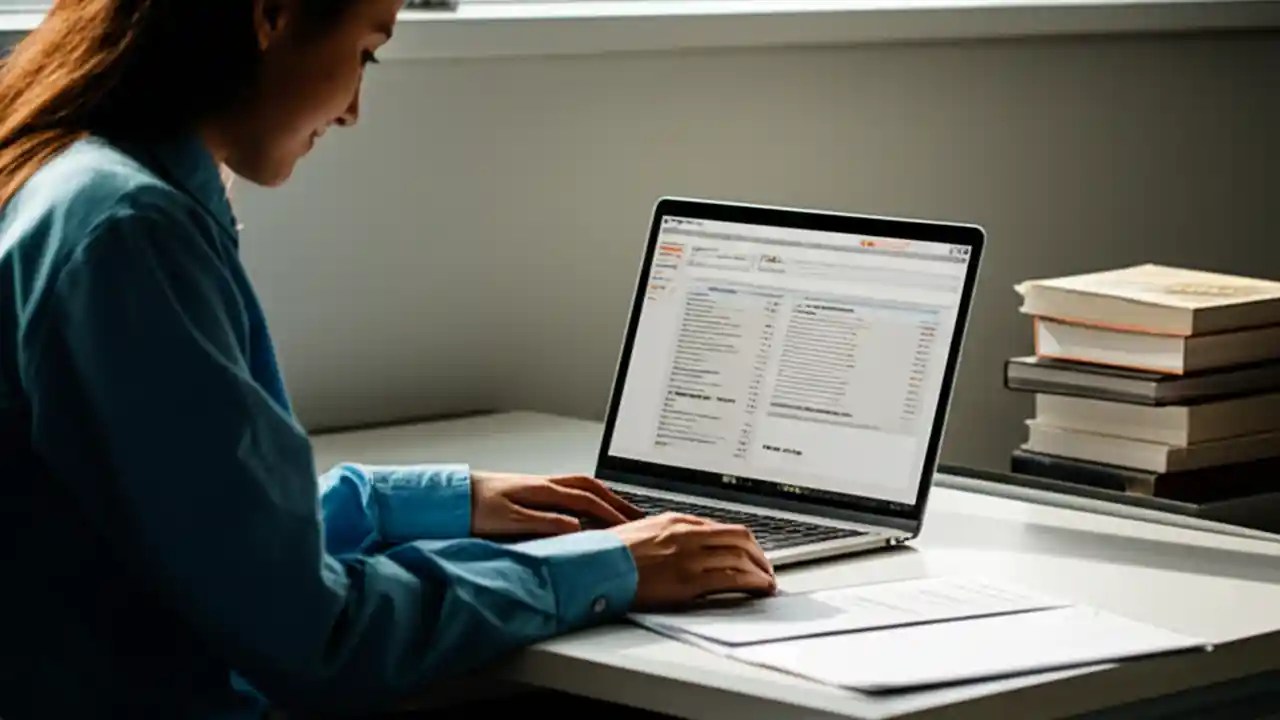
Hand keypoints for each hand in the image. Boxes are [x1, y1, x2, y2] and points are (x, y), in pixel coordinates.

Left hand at [470, 471, 643, 536]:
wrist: (450, 498)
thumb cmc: (474, 508)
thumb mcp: (511, 520)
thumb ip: (545, 523)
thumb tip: (578, 527)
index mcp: (544, 489)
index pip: (588, 499)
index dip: (612, 514)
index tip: (631, 527)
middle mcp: (545, 483)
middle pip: (591, 487)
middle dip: (616, 500)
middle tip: (637, 515)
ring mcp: (538, 485)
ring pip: (581, 486)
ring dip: (604, 496)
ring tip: (620, 510)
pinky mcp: (530, 491)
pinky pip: (569, 490)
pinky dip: (587, 497)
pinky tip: (587, 508)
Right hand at [609, 513, 776, 608]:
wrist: (594, 566)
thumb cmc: (609, 554)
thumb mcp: (641, 533)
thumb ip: (666, 536)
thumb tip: (683, 546)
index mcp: (675, 521)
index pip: (721, 527)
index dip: (742, 542)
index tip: (748, 553)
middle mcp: (688, 534)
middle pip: (739, 537)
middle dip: (758, 554)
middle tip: (765, 567)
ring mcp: (690, 556)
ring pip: (741, 556)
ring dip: (760, 570)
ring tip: (766, 582)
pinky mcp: (690, 580)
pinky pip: (732, 578)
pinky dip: (752, 583)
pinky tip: (759, 589)